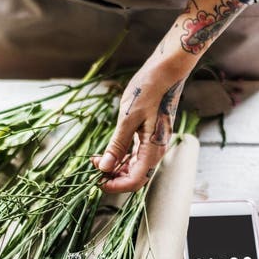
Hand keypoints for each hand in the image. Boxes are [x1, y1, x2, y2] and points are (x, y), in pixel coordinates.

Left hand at [92, 60, 185, 192]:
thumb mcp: (127, 118)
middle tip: (93, 169)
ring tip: (97, 160)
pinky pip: (136, 156)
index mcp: (153, 149)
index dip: (115, 186)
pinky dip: (121, 158)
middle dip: (114, 177)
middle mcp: (157, 151)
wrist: (165, 72)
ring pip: (134, 167)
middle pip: (135, 177)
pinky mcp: (150, 137)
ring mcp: (154, 145)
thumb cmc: (148, 91)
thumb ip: (116, 145)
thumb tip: (104, 168)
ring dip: (116, 168)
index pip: (135, 181)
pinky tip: (108, 152)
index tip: (97, 181)